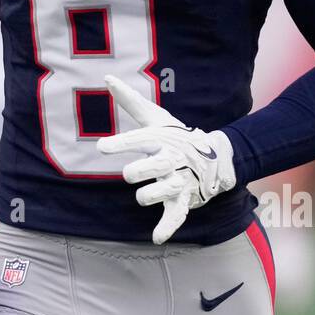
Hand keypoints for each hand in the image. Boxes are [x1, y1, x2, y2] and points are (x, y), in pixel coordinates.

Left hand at [97, 75, 236, 243]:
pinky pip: (175, 217)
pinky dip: (167, 228)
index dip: (120, 144)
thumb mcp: (154, 118)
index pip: (137, 140)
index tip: (101, 147)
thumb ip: (129, 101)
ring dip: (147, 196)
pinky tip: (156, 238)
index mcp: (160, 140)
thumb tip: (107, 76)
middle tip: (131, 173)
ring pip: (158, 193)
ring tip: (144, 195)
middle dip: (137, 172)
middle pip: (150, 168)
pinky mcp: (182, 201)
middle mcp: (170, 160)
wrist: (214, 157)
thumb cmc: (174, 135)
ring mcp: (178, 182)